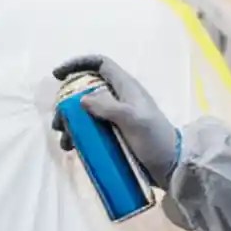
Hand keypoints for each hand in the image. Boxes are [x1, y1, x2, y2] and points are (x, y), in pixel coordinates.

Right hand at [50, 54, 181, 189]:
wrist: (172, 166)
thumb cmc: (155, 139)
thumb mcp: (133, 120)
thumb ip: (108, 107)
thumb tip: (82, 99)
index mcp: (126, 87)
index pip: (100, 64)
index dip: (78, 64)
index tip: (58, 75)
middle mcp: (119, 98)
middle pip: (86, 90)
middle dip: (67, 103)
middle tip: (58, 121)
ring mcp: (117, 117)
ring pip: (85, 112)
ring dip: (70, 123)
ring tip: (64, 141)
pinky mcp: (115, 134)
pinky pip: (90, 129)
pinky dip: (78, 136)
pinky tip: (73, 148)